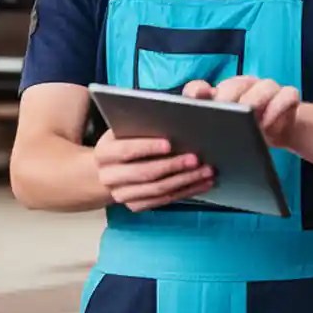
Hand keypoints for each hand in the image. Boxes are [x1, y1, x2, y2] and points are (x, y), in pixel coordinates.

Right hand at [92, 129, 213, 211]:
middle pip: (144, 173)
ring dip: (185, 181)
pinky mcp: (135, 205)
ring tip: (207, 172)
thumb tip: (178, 107)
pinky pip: (163, 201)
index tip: (169, 144)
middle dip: (173, 166)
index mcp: (105, 152)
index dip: (147, 147)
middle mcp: (109, 176)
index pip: (125, 150)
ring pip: (157, 190)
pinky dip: (185, 192)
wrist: (111, 167)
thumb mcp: (129, 125)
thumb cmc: (127, 138)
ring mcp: (121, 194)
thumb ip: (146, 118)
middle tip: (196, 159)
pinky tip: (203, 183)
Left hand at [183, 76, 300, 147]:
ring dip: (256, 103)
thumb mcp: (225, 136)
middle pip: (233, 85)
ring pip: (264, 86)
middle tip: (225, 116)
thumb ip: (209, 135)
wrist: (280, 131)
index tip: (194, 100)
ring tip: (251, 124)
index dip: (196, 92)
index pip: (200, 87)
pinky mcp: (288, 95)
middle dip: (228, 99)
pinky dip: (277, 109)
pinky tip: (269, 127)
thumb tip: (188, 152)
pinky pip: (287, 95)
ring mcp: (267, 87)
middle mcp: (242, 85)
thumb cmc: (246, 134)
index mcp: (219, 94)